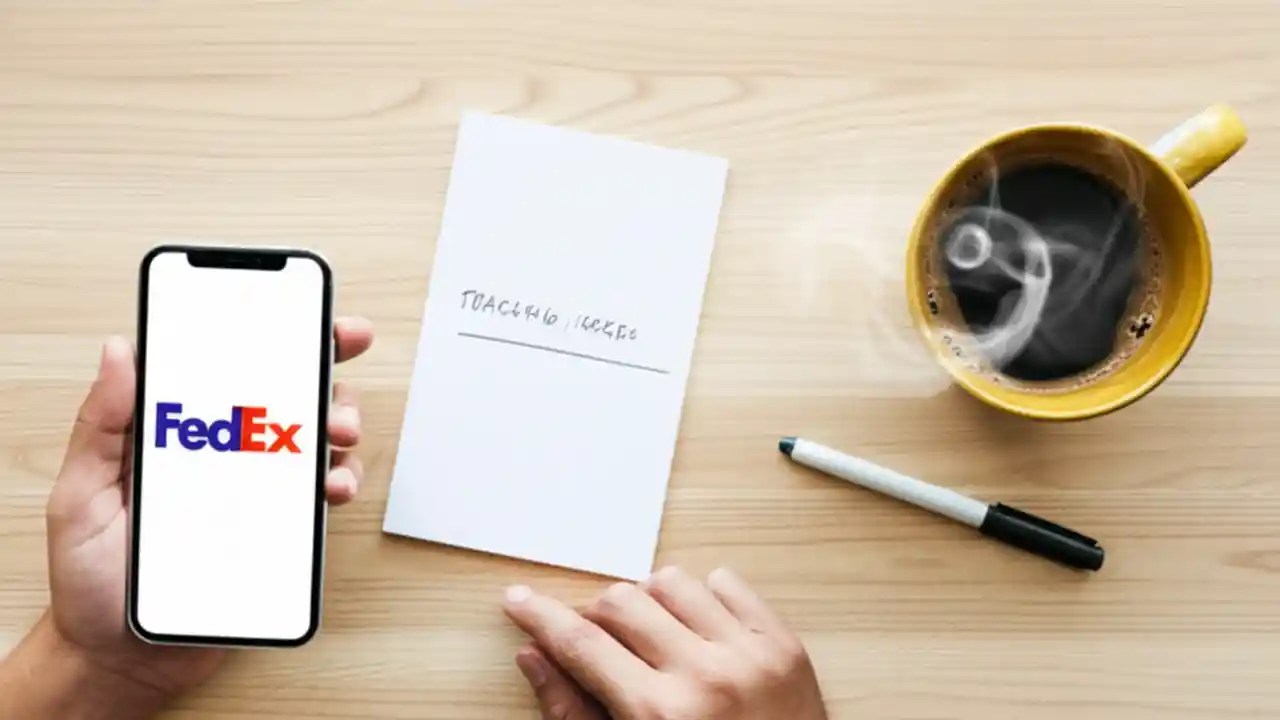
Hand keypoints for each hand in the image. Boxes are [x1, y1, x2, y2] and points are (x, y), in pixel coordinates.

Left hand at [42, 317, 373, 707]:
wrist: (121, 658)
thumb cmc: (90, 579)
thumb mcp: (79, 495)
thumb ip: (100, 426)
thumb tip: (119, 351)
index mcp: (178, 433)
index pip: (228, 368)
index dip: (275, 333)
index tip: (311, 315)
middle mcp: (223, 454)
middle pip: (288, 394)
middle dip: (327, 375)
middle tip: (334, 376)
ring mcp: (256, 491)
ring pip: (316, 440)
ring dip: (339, 426)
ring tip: (337, 437)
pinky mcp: (279, 530)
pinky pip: (321, 496)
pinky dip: (339, 482)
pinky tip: (331, 488)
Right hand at [503, 567, 827, 719]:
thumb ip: (574, 712)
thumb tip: (533, 655)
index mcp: (660, 715)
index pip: (582, 643)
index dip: (541, 615)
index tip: (518, 598)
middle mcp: (706, 677)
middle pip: (621, 602)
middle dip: (597, 615)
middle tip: (599, 641)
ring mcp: (751, 656)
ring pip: (673, 582)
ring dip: (650, 601)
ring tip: (653, 636)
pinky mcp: (784, 645)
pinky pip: (729, 584)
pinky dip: (704, 597)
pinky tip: (697, 629)